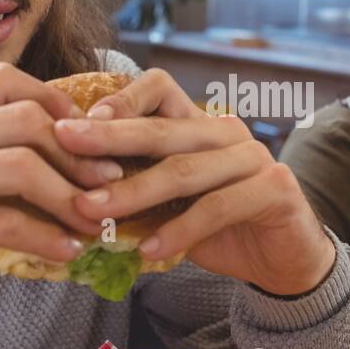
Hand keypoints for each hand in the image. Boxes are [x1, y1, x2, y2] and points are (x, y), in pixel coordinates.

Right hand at [0, 62, 118, 344]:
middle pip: (24, 121)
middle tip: (111, 186)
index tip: (94, 145)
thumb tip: (66, 167)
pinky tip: (67, 251)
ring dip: (70, 197)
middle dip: (79, 155)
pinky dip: (43, 236)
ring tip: (98, 223)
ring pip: (18, 167)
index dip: (61, 108)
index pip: (7, 82)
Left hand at [51, 68, 335, 296]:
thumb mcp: (171, 205)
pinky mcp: (274, 188)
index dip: (119, 100)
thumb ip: (137, 190)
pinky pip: (217, 207)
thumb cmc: (220, 229)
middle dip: (108, 138)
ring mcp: (254, 157)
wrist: (284, 261)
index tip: (74, 122)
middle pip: (162, 129)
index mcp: (200, 124)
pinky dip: (180, 230)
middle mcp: (227, 131)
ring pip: (185, 169)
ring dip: (134, 192)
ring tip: (93, 212)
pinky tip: (150, 250)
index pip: (160, 87)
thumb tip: (70, 192)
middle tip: (65, 144)